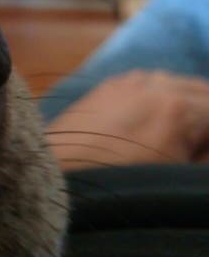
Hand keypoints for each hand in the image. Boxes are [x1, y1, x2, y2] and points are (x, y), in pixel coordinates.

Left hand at [46, 70, 208, 170]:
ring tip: (177, 134)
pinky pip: (151, 83)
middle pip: (205, 93)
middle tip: (196, 144)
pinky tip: (150, 121)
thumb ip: (203, 156)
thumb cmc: (120, 177)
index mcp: (181, 107)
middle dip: (206, 117)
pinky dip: (161, 96)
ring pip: (179, 84)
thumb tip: (204, 148)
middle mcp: (159, 83)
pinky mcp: (114, 83)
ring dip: (189, 104)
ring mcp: (134, 79)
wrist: (61, 166)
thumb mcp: (176, 171)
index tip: (202, 153)